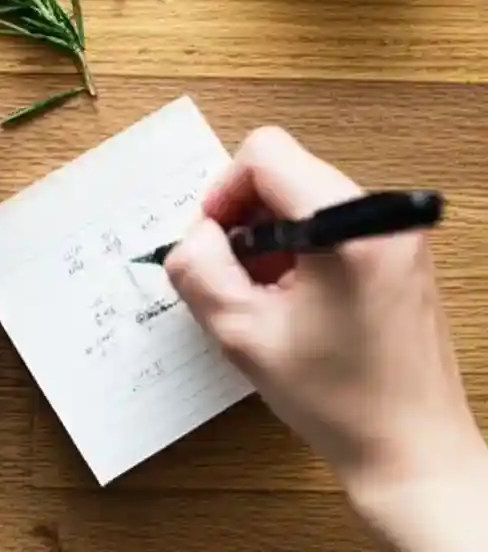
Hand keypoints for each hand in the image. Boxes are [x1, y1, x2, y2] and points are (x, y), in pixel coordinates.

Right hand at [164, 127, 487, 549]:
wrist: (410, 450)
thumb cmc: (340, 400)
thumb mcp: (241, 333)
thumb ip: (199, 270)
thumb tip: (193, 236)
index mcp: (347, 226)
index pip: (266, 154)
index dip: (223, 192)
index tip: (213, 240)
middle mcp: (382, 218)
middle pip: (286, 172)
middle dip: (244, 218)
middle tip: (232, 276)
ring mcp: (398, 235)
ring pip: (306, 198)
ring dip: (269, 238)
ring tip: (263, 296)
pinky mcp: (401, 255)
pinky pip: (333, 225)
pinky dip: (299, 251)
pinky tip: (291, 302)